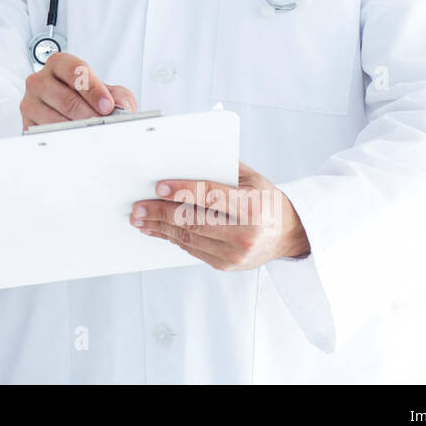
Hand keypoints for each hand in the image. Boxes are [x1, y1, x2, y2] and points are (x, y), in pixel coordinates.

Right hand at [20, 51, 136, 130]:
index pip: (74, 71)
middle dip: (88, 114)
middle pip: (65, 98)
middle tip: (103, 124)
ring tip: (93, 134)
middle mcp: (40, 81)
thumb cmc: (89, 100)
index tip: (107, 105)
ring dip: (77, 130)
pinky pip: (45, 133)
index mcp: (59, 64)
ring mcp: (30, 103)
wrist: (77, 115)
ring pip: (54, 119)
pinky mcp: (27, 124)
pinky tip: (76, 141)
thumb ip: (119, 96)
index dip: (93, 89)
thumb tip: (121, 107)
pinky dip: (63, 139)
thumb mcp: (110, 92)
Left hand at [128, 161, 310, 270]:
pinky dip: (172, 238)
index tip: (159, 187)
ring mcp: (235, 254)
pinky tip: (157, 229)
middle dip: (161, 213)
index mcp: (254, 207)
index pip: (212, 197)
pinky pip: (192, 249)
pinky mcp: (226, 265)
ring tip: (140, 219)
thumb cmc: (266, 199)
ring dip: (160, 228)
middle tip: (137, 207)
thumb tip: (184, 159)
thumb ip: (222, 168)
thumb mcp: (252, 177)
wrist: (288, 234)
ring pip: (189, 238)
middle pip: (194, 221)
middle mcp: (246, 234)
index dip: (183, 191)